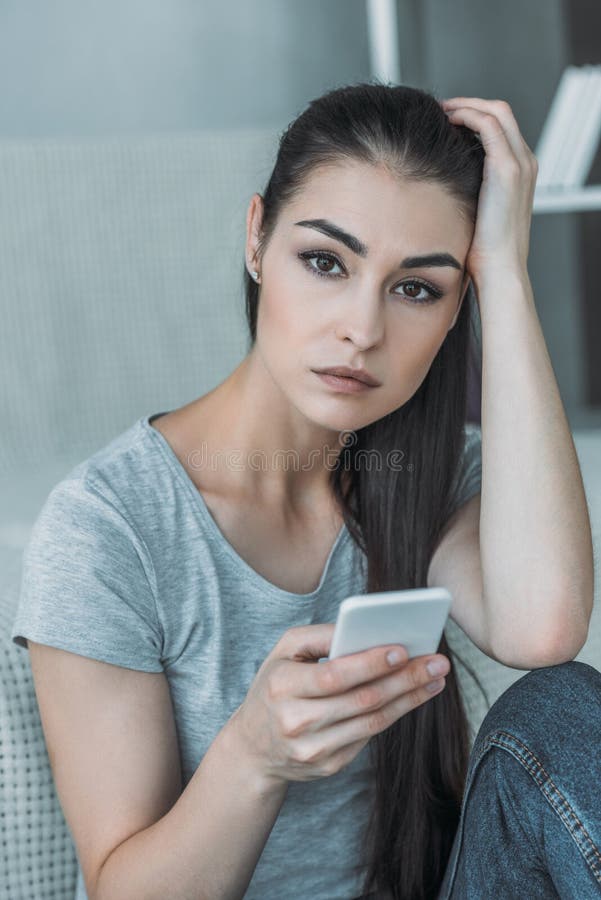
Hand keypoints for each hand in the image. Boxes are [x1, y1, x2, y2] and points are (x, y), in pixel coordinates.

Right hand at [229, 624, 449, 786]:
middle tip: (438, 662)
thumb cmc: (275, 686)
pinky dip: (395, 714)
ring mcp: (313, 750)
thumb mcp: (284, 652)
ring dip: (410, 698)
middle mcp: (295, 723)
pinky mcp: (329, 766)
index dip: (370, 663)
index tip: (403, 649)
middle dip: (405, 679)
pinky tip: (413, 697)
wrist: (253, 748)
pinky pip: (369, 736)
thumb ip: (320, 636)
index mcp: (281, 687)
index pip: (333, 676)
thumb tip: (364, 629)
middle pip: (362, 700)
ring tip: (435, 678)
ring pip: (373, 721)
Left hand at [440, 97, 538, 285]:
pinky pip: (488, 125)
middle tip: (440, 108)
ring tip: (439, 111)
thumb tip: (440, 184)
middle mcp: (525, 162)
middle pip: (501, 111)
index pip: (501, 127)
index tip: (446, 119)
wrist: (500, 269)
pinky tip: (446, 121)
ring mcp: (519, 163)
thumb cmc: (484, 252)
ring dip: (466, 105)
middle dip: (469, 103)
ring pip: (496, 111)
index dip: (474, 115)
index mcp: (520, 172)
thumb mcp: (477, 213)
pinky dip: (467, 116)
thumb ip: (469, 192)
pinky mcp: (507, 169)